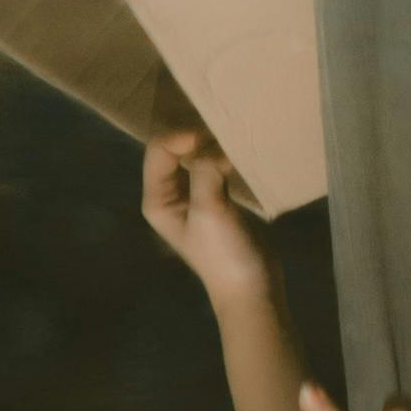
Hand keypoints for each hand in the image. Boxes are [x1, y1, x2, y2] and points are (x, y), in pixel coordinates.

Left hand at [140, 126, 274, 305]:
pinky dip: (223, 153)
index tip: (209, 136)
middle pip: (173, 148)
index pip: (159, 150)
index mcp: (157, 199)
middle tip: (220, 123)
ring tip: (229, 129)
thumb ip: (206, 171)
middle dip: (192, 133)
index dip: (179, 136)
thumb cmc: (223, 254)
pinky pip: (214, 164)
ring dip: (209, 141)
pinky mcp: (217, 195)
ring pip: (195, 155)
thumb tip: (215, 144)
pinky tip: (239, 146)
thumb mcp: (209, 210)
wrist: (252, 288)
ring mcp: (194, 194)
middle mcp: (170, 193)